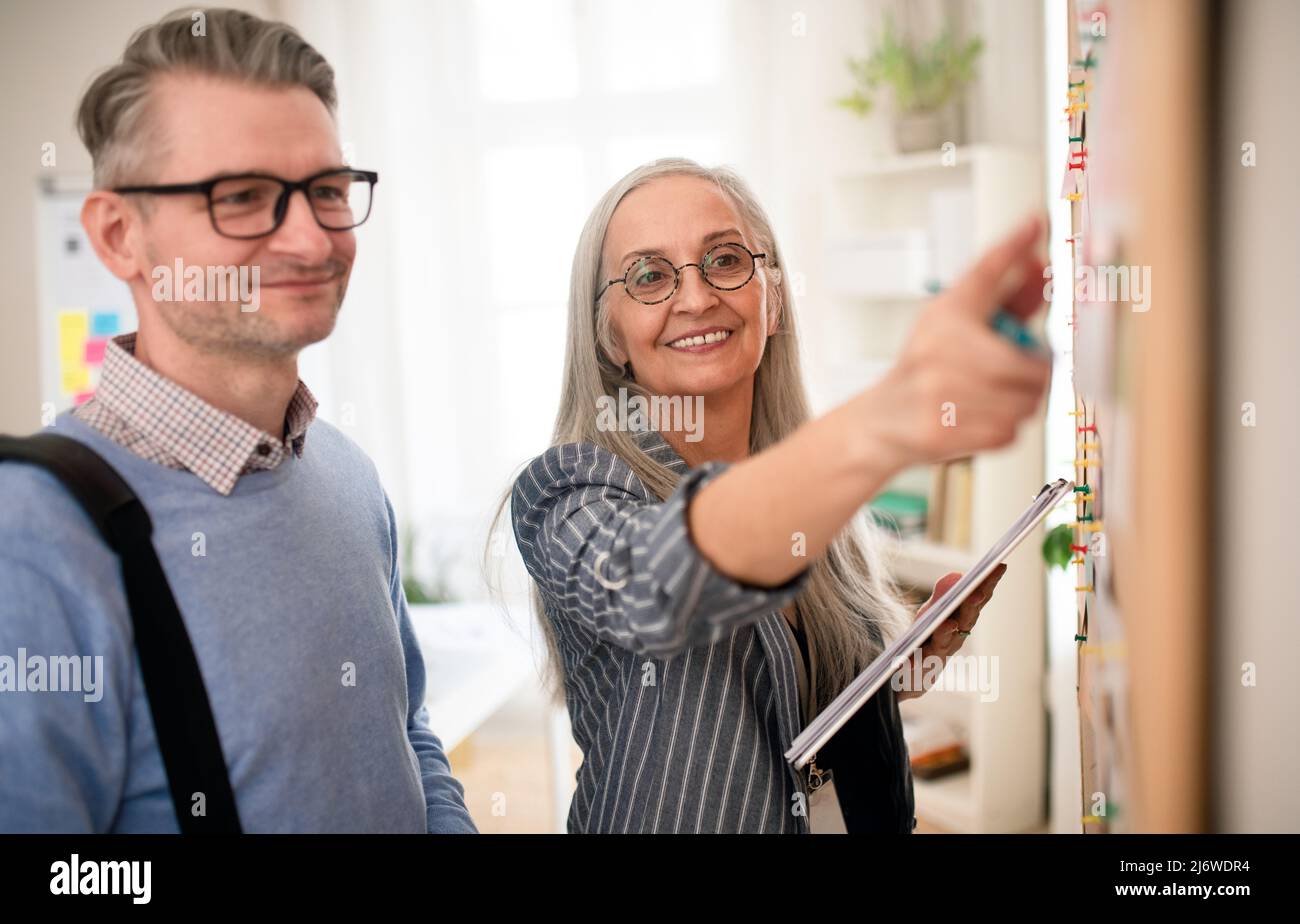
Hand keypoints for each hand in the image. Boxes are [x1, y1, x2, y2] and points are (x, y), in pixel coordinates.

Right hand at [854, 215, 1052, 470]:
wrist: (881, 421)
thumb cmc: (924, 370)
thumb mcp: (958, 327)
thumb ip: (1006, 297)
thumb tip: (1039, 266)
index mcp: (945, 317)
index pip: (985, 272)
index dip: (1014, 245)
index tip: (1038, 219)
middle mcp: (940, 350)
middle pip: (1033, 363)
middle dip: (1035, 373)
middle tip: (1016, 373)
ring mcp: (940, 393)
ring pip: (1026, 401)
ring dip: (1020, 403)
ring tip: (992, 397)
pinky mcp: (944, 431)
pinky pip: (1009, 431)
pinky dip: (1002, 429)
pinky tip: (977, 418)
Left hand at [894, 563, 1006, 700]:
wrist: (908, 676)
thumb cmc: (926, 638)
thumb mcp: (931, 612)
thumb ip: (942, 595)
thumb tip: (957, 575)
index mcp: (961, 620)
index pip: (978, 599)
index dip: (989, 584)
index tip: (1000, 565)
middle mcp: (955, 638)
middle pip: (966, 620)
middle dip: (972, 607)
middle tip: (977, 593)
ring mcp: (938, 655)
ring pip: (944, 643)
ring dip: (947, 633)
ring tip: (949, 624)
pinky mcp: (918, 670)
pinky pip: (916, 665)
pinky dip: (913, 662)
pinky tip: (908, 660)